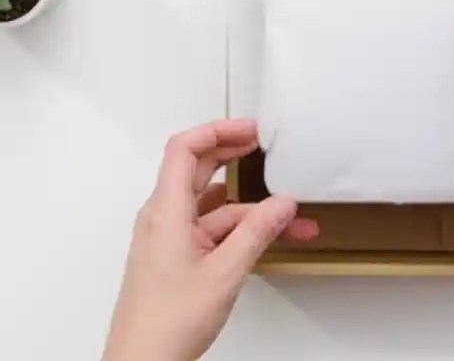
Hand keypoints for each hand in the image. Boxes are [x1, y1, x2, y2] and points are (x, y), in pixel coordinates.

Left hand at [104, 119, 318, 360]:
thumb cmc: (167, 323)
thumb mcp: (225, 272)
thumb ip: (257, 232)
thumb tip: (283, 203)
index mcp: (165, 211)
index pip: (184, 149)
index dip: (217, 131)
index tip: (251, 130)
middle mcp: (163, 219)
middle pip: (198, 170)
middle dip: (233, 155)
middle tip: (263, 145)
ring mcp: (170, 239)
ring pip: (214, 207)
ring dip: (251, 207)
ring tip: (290, 212)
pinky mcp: (177, 259)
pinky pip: (212, 231)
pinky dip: (241, 229)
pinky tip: (269, 236)